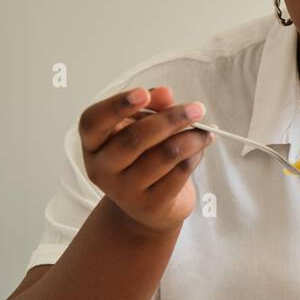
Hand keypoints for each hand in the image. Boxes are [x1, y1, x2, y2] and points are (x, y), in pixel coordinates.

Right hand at [79, 85, 213, 235]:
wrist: (147, 206)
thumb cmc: (141, 157)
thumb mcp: (139, 127)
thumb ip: (150, 106)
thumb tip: (165, 94)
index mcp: (93, 143)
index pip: (93, 121)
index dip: (116, 105)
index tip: (143, 93)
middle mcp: (102, 168)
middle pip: (135, 138)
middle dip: (171, 119)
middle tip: (198, 109)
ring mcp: (124, 190)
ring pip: (165, 155)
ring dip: (192, 138)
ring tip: (206, 130)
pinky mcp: (150, 204)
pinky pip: (180, 172)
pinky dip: (195, 155)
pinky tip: (200, 148)